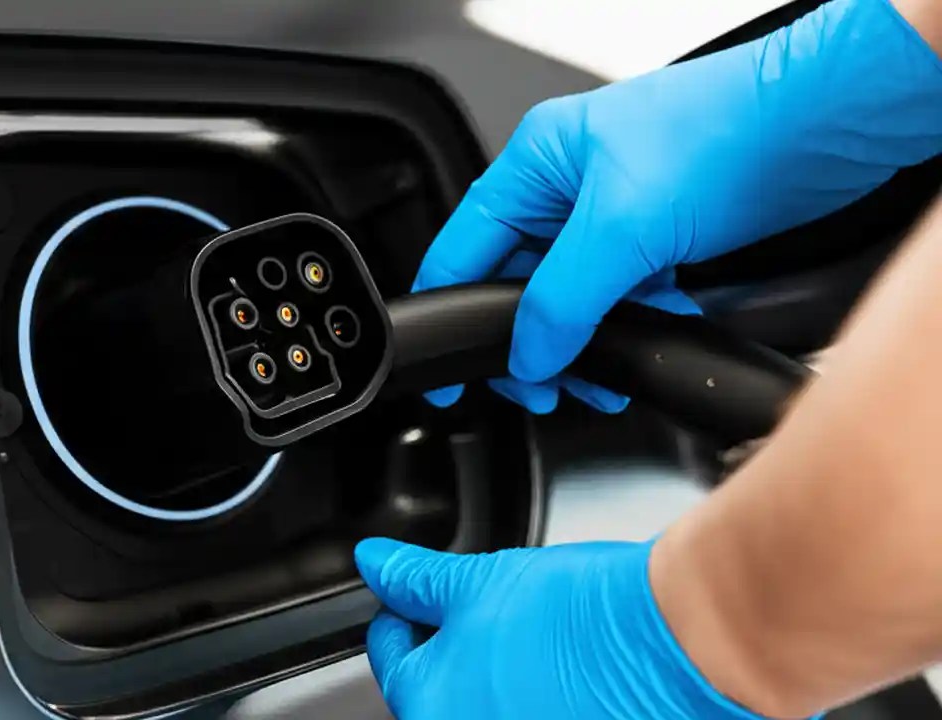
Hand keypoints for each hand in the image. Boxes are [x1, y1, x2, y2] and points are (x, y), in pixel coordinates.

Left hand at [355, 538, 792, 719]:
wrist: (682, 647)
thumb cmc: (587, 620)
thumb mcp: (481, 580)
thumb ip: (416, 579)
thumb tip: (374, 562)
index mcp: (428, 708)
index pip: (391, 655)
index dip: (407, 612)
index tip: (421, 594)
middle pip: (438, 691)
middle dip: (455, 648)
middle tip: (493, 612)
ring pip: (487, 709)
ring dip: (498, 678)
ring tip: (540, 640)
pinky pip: (532, 716)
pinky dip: (539, 699)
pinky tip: (567, 672)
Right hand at [417, 0, 941, 412]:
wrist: (823, 122)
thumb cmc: (725, 131)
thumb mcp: (621, 226)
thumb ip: (562, 299)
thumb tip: (530, 355)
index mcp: (535, 164)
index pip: (464, 248)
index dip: (450, 309)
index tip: (447, 371)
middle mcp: (568, 187)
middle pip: (518, 282)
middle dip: (529, 341)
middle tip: (540, 387)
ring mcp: (616, 211)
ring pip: (573, 296)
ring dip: (584, 342)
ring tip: (597, 380)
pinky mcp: (662, 234)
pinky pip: (624, 295)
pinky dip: (632, 324)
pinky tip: (651, 336)